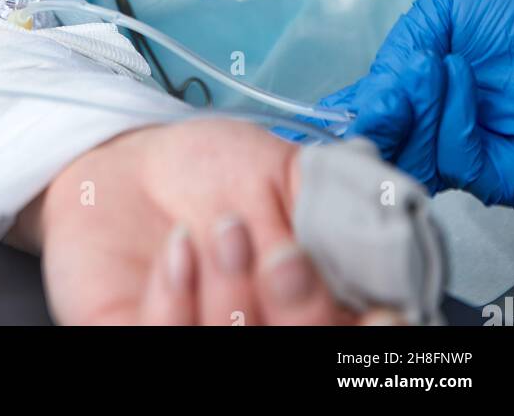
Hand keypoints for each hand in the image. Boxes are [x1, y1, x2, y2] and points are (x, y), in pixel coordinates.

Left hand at [37, 119, 396, 325]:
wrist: (126, 160)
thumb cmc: (209, 170)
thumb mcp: (281, 176)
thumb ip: (330, 212)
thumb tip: (386, 246)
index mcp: (318, 302)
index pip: (362, 335)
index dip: (377, 336)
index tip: (379, 313)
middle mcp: (269, 331)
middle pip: (306, 352)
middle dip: (302, 311)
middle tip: (283, 256)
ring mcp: (207, 344)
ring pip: (239, 352)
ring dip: (235, 296)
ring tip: (226, 228)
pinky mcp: (142, 343)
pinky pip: (166, 345)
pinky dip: (174, 299)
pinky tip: (179, 249)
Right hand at [321, 0, 513, 206]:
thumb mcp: (443, 11)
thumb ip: (400, 46)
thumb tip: (369, 91)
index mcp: (421, 91)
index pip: (373, 114)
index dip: (347, 115)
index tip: (317, 115)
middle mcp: (438, 126)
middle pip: (386, 145)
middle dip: (375, 119)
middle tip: (383, 95)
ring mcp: (466, 152)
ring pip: (414, 158)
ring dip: (411, 115)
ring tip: (424, 70)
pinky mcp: (497, 173)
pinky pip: (456, 160)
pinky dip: (450, 119)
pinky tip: (457, 76)